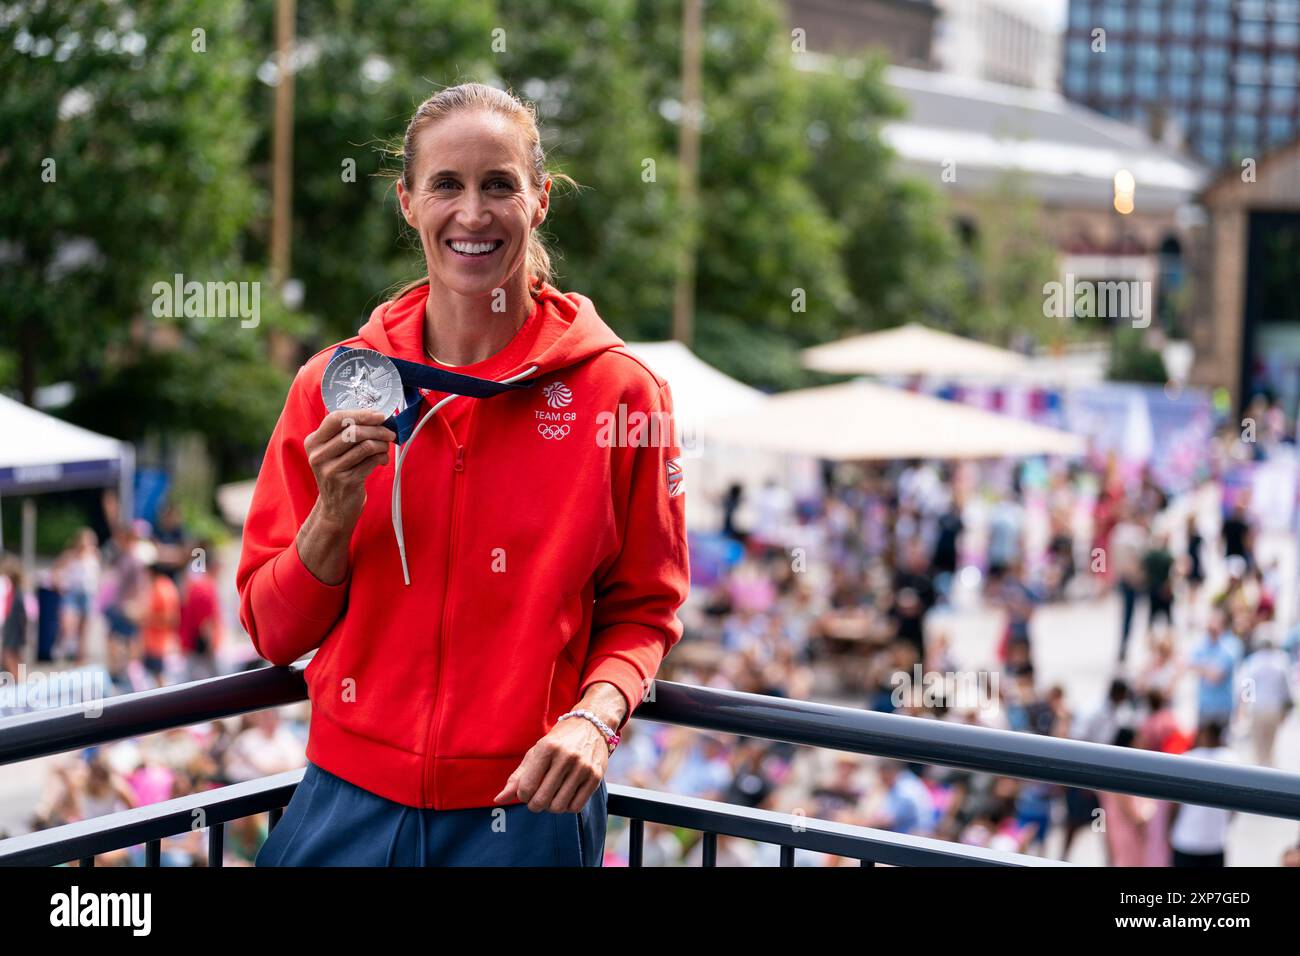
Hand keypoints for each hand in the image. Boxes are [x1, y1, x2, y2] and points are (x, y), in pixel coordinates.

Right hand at [304, 409, 395, 529]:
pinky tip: (382, 459)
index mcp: (313, 442)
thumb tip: (376, 417)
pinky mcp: (346, 481)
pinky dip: (382, 457)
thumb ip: (347, 433)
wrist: (335, 507)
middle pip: (353, 431)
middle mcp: (318, 455)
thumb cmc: (339, 473)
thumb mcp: (333, 452)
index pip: (336, 418)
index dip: (360, 414)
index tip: (379, 415)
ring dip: (382, 444)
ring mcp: (331, 469)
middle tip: (389, 433)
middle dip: (377, 429)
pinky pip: (371, 461)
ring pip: (365, 445)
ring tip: (385, 447)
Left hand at [493, 716, 608, 812]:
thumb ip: (517, 777)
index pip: (526, 787)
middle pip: (542, 800)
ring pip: (559, 806)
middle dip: (535, 804)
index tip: (526, 791)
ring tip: (552, 797)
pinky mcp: (596, 776)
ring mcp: (583, 767)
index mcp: (547, 748)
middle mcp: (566, 757)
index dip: (522, 795)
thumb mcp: (536, 752)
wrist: (592, 725)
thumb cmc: (559, 741)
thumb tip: (498, 799)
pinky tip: (565, 796)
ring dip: (551, 807)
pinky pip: (576, 806)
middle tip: (537, 798)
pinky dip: (567, 807)